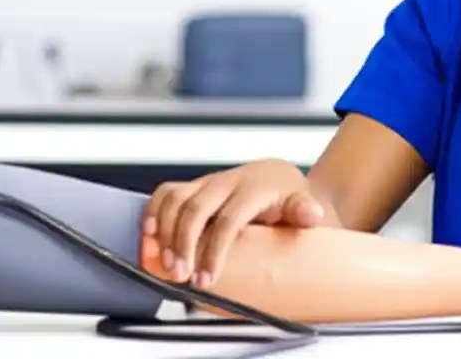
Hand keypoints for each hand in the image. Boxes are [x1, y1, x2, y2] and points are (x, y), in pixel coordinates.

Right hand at [143, 159, 329, 287]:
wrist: (287, 184)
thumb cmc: (295, 202)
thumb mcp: (306, 206)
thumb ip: (304, 211)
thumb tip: (311, 216)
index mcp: (256, 187)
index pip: (230, 219)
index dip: (215, 250)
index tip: (206, 279)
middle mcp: (229, 181)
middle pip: (196, 208)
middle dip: (184, 244)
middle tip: (181, 276)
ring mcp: (210, 182)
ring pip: (176, 198)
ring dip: (164, 232)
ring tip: (165, 265)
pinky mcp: (196, 187)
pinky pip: (167, 193)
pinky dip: (153, 213)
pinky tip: (148, 238)